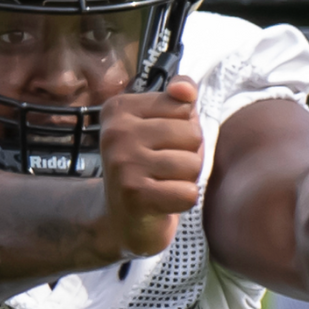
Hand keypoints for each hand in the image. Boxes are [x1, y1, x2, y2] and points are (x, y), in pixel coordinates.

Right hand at [97, 76, 203, 257]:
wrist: (118, 220)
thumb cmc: (146, 167)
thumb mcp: (159, 125)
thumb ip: (178, 99)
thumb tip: (186, 89)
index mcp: (119, 108)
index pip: (184, 106)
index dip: (183, 129)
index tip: (159, 144)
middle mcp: (116, 132)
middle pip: (192, 134)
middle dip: (188, 155)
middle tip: (163, 169)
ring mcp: (123, 163)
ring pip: (193, 163)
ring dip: (186, 179)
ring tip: (162, 184)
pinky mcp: (134, 196)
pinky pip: (189, 193)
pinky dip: (183, 201)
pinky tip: (163, 202)